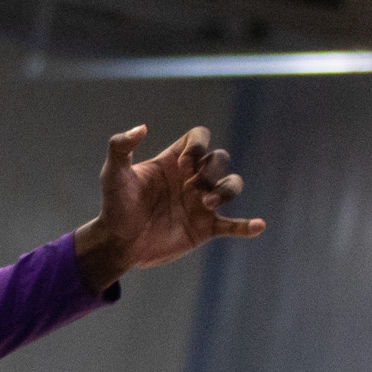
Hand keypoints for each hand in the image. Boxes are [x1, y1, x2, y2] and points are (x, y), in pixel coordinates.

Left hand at [71, 123, 263, 290]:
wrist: (118, 243)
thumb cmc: (114, 205)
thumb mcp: (113, 174)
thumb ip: (120, 148)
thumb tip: (142, 128)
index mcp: (172, 162)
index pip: (198, 138)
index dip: (198, 145)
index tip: (183, 164)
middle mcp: (190, 179)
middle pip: (219, 159)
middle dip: (212, 168)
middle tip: (192, 186)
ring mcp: (200, 203)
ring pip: (231, 186)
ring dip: (226, 190)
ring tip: (208, 204)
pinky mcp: (205, 227)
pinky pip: (233, 225)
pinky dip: (247, 226)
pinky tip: (258, 225)